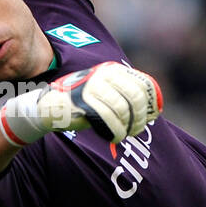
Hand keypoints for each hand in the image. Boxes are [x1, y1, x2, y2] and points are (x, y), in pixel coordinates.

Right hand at [0, 61, 162, 145]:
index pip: (143, 85)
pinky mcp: (83, 102)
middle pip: (136, 97)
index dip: (151, 104)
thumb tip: (155, 109)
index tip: (151, 118)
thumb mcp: (106, 93)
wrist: (50, 108)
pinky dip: (115, 132)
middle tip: (136, 130)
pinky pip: (108, 119)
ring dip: (127, 128)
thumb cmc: (82, 104)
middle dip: (141, 118)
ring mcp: (92, 87)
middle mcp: (104, 75)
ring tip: (123, 135)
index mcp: (112, 70)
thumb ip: (126, 95)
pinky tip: (113, 136)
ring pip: (123, 110)